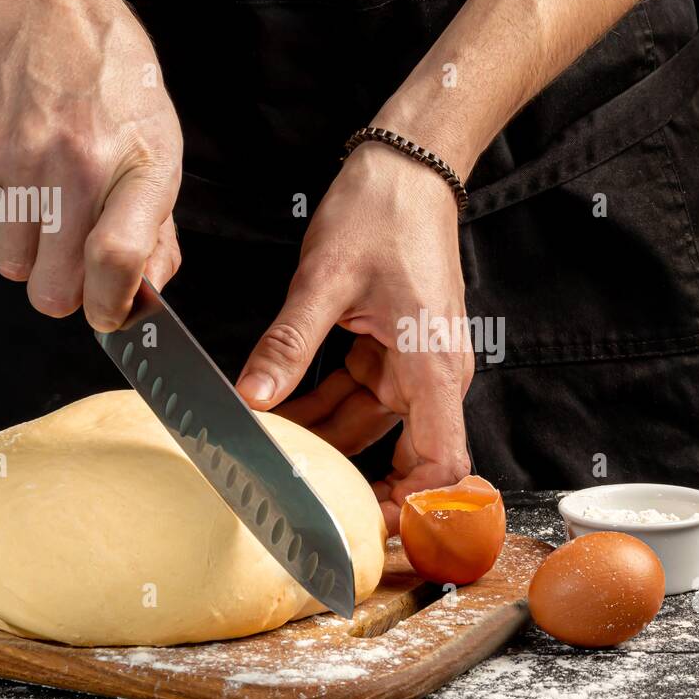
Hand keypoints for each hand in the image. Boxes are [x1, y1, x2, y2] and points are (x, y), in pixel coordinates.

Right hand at [0, 0, 182, 330]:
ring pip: (11, 265)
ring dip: (33, 254)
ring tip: (53, 210)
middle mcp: (71, 168)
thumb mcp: (161, 152)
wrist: (47, 13)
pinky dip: (7, 219)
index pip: (115, 261)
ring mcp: (15, 162)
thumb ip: (156, 231)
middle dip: (66, 289)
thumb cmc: (115, 84)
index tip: (110, 313)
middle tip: (79, 260)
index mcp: (131, 168)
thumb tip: (145, 289)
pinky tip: (27, 180)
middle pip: (50, 288)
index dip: (111, 305)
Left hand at [239, 144, 474, 531]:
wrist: (409, 167)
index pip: (443, 464)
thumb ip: (290, 344)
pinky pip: (360, 396)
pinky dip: (324, 408)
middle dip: (357, 484)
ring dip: (326, 443)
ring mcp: (414, 364)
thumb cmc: (383, 213)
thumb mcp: (325, 280)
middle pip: (405, 457)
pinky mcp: (395, 350)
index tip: (375, 530)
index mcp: (433, 367)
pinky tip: (280, 414)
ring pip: (370, 428)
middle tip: (305, 506)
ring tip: (272, 455)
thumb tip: (254, 398)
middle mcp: (432, 375)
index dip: (417, 508)